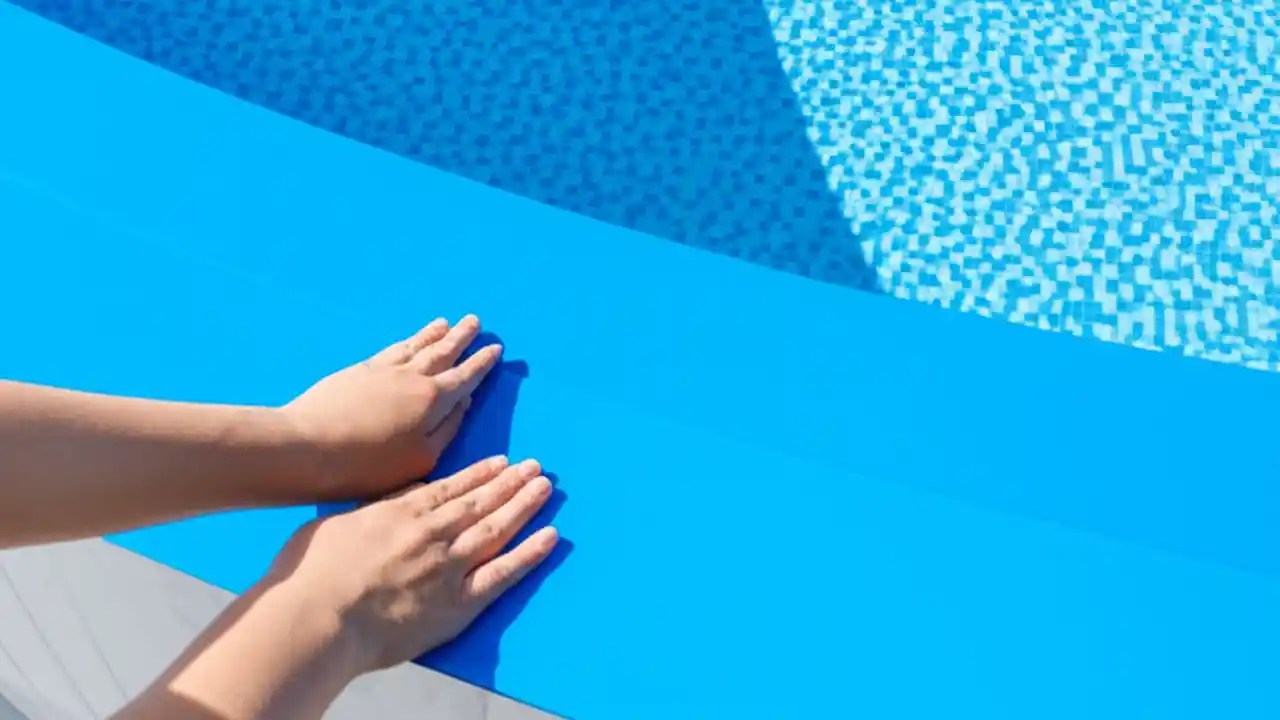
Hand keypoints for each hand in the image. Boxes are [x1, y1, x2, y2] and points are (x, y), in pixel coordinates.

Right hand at [268, 455, 558, 673]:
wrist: (318, 615)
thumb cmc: (312, 573)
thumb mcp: (340, 521)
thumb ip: (377, 507)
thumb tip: (405, 495)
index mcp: (403, 511)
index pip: (452, 487)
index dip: (480, 474)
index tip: (502, 462)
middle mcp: (433, 532)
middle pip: (480, 501)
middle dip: (510, 482)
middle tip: (536, 467)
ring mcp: (449, 565)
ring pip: (496, 528)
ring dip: (523, 505)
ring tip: (545, 487)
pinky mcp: (458, 602)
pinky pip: (503, 573)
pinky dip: (529, 553)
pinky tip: (550, 536)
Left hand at [282, 315, 500, 499]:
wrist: (308, 447)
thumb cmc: (368, 464)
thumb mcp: (419, 458)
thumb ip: (447, 429)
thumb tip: (463, 400)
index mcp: (433, 401)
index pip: (464, 377)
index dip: (481, 363)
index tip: (495, 348)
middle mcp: (413, 378)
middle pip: (442, 353)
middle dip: (461, 338)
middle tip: (474, 320)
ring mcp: (384, 370)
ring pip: (417, 346)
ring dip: (434, 334)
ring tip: (446, 323)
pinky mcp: (359, 370)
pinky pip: (393, 349)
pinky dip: (407, 341)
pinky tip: (410, 339)